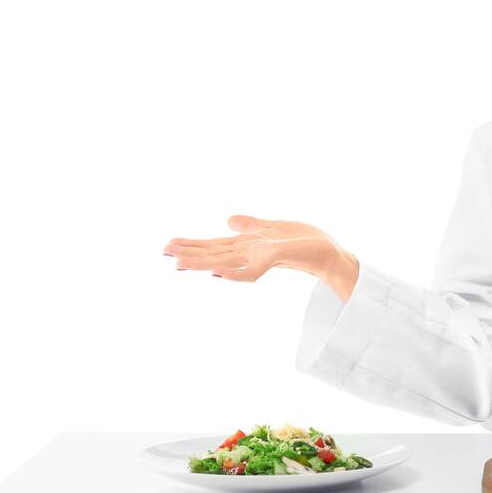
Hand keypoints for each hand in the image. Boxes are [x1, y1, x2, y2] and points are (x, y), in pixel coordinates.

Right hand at [163, 215, 343, 284]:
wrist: (329, 252)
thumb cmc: (304, 242)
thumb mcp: (272, 227)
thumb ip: (250, 225)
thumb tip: (228, 220)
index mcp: (247, 245)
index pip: (215, 245)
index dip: (192, 244)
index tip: (167, 244)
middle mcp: (250, 253)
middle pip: (214, 254)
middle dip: (189, 253)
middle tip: (163, 252)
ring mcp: (261, 257)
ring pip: (226, 261)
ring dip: (202, 262)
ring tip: (179, 263)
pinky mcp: (276, 258)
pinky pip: (252, 269)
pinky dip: (234, 272)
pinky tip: (217, 272)